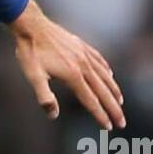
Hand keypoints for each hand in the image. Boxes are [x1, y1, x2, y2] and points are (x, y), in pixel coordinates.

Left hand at [9, 0, 124, 129]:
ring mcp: (84, 54)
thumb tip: (53, 115)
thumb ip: (44, 96)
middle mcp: (83, 65)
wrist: (31, 26)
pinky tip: (111, 75)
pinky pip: (99, 60)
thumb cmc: (30, 52)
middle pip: (102, 91)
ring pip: (105, 76)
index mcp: (73, 76)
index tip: (108, 128)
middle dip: (113, 109)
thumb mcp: (33, 76)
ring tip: (120, 102)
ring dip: (114, 91)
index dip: (100, 116)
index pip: (90, 101)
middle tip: (122, 122)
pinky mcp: (82, 46)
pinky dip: (107, 70)